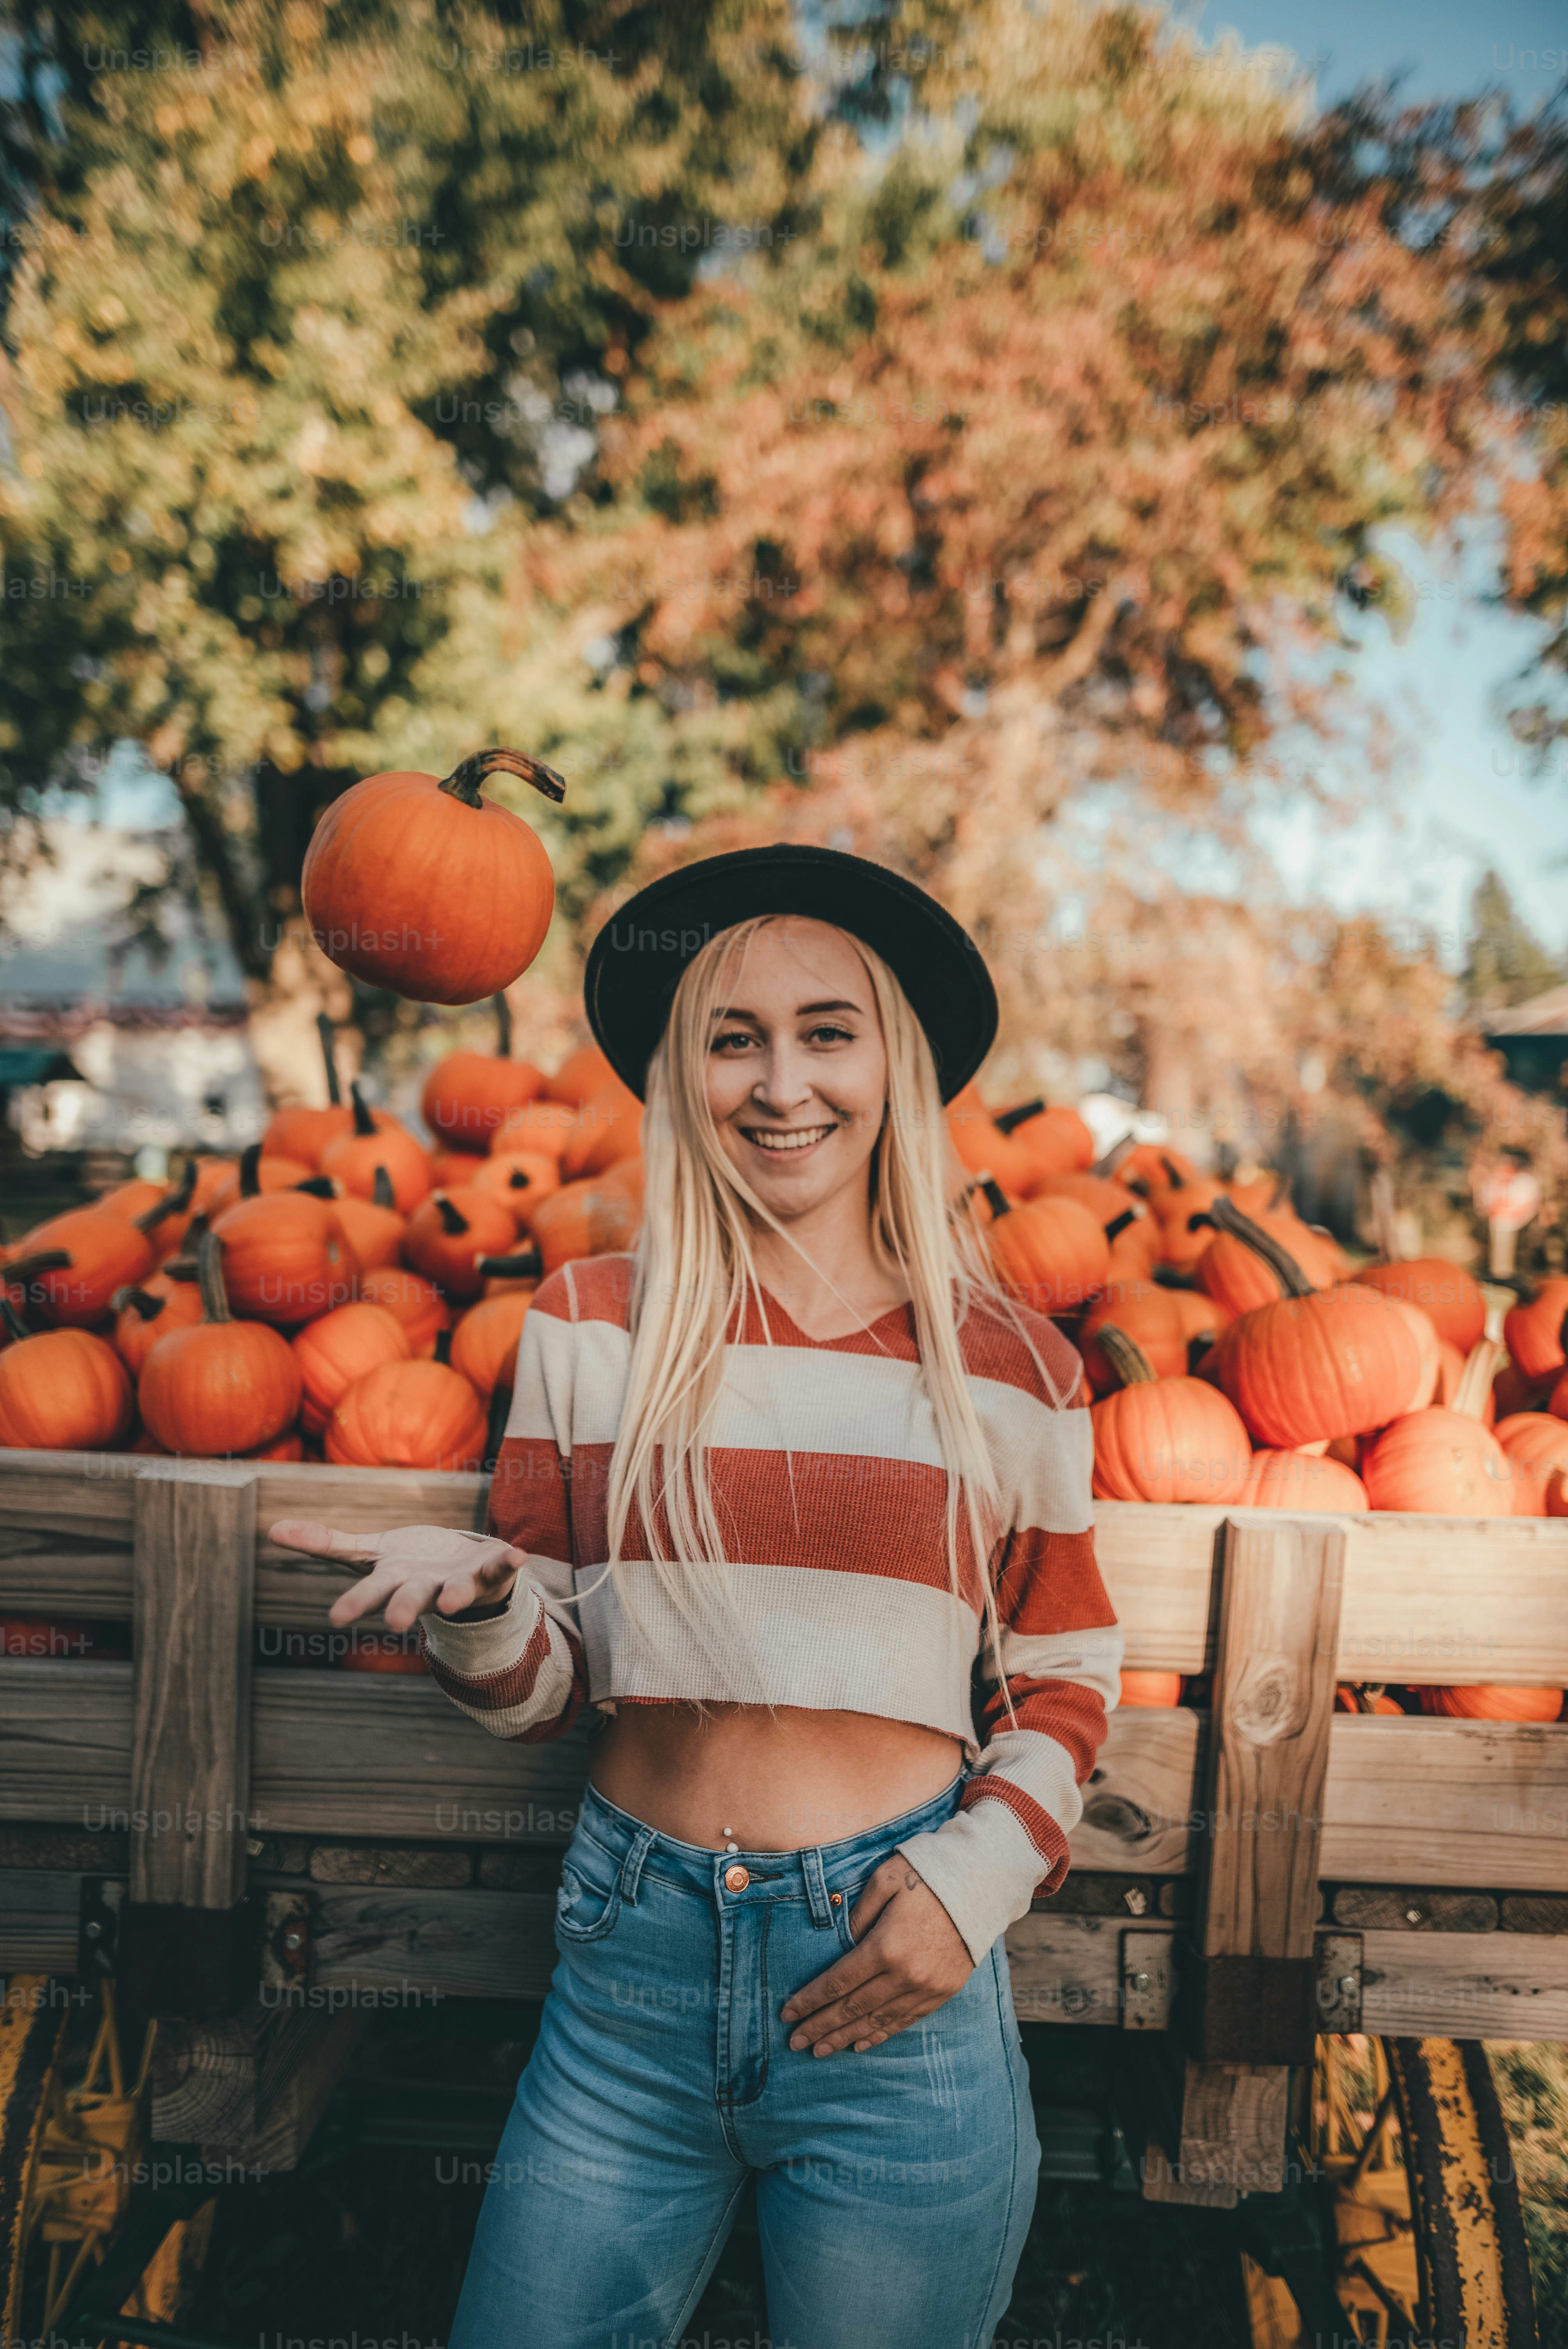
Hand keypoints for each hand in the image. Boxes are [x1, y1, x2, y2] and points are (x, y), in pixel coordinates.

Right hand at [267, 1520, 523, 1633]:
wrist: (461, 1575)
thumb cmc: (410, 1566)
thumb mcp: (368, 1553)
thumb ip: (325, 1544)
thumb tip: (272, 1529)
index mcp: (395, 1580)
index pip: (370, 1592)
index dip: (355, 1603)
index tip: (335, 1619)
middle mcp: (427, 1587)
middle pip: (411, 1598)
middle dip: (402, 1608)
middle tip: (393, 1624)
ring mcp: (460, 1581)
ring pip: (456, 1590)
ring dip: (455, 1594)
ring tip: (452, 1601)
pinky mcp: (491, 1570)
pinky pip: (501, 1566)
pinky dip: (509, 1561)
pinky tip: (519, 1554)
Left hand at [779, 1856, 972, 2056]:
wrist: (981, 1885)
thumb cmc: (927, 1875)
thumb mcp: (884, 1880)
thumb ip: (857, 1914)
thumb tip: (840, 1944)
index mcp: (884, 1946)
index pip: (838, 1983)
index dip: (810, 2001)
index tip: (788, 2014)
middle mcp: (904, 1974)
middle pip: (853, 2008)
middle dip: (821, 2027)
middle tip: (796, 2042)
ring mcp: (925, 1987)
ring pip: (878, 2021)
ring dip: (846, 2037)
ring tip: (821, 2051)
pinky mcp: (942, 1992)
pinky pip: (905, 2020)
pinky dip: (881, 2034)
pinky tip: (861, 2044)